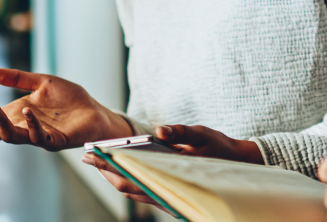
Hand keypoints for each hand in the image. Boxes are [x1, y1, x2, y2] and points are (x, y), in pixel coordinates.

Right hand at [0, 68, 130, 150]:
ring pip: (12, 137)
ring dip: (1, 124)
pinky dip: (31, 125)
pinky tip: (27, 112)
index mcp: (17, 115)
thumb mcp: (41, 82)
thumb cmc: (69, 100)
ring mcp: (37, 136)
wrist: (95, 112)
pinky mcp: (55, 140)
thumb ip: (17, 78)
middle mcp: (23, 128)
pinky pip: (38, 137)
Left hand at [82, 124, 263, 206]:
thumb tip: (159, 130)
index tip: (92, 154)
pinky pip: (143, 191)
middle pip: (127, 184)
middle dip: (105, 171)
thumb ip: (181, 132)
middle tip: (86, 156)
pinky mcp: (169, 196)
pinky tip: (120, 168)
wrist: (240, 167)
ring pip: (133, 190)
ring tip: (97, 161)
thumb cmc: (220, 149)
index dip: (109, 165)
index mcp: (172, 176)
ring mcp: (167, 197)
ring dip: (114, 176)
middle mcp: (168, 192)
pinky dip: (128, 179)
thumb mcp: (203, 134)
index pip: (132, 173)